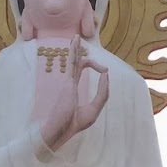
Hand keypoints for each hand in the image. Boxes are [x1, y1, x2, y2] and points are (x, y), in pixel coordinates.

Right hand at [41, 36, 109, 151]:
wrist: (61, 130)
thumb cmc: (73, 123)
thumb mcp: (94, 109)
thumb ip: (102, 93)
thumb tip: (106, 75)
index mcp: (73, 89)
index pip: (82, 72)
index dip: (95, 69)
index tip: (105, 73)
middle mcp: (70, 83)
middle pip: (79, 64)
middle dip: (91, 62)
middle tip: (104, 68)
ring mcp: (68, 82)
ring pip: (73, 61)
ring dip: (76, 49)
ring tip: (77, 37)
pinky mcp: (68, 82)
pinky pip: (72, 63)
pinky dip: (74, 52)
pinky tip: (75, 42)